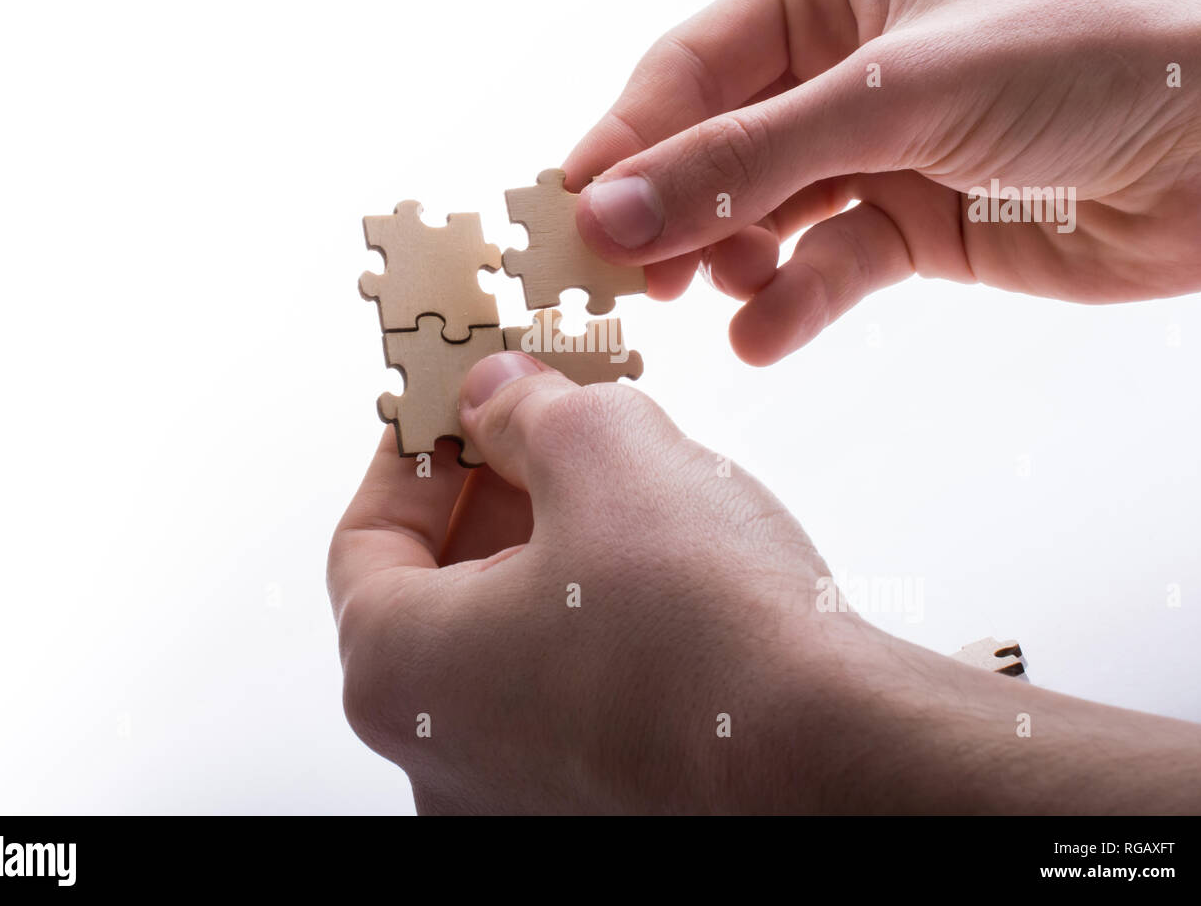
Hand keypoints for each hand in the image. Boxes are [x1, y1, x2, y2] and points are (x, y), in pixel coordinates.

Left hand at [328, 355, 1200, 812]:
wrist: (835, 751)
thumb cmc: (704, 623)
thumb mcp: (601, 448)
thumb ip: (526, 407)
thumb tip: (501, 397)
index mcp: (400, 672)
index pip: (366, 542)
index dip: (413, 458)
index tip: (459, 415)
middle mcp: (441, 755)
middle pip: (437, 594)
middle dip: (491, 498)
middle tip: (544, 434)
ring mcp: (518, 794)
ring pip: (506, 645)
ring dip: (545, 556)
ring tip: (614, 490)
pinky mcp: (599, 803)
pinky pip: (566, 693)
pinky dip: (588, 624)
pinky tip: (656, 573)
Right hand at [564, 0, 1200, 363]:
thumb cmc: (1085, 61)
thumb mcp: (890, 96)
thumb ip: (744, 162)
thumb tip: (608, 212)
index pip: (689, 69)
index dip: (625, 143)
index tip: (568, 215)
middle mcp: (839, 63)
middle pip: (712, 147)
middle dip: (669, 212)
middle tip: (619, 279)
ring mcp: (873, 149)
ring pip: (760, 214)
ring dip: (730, 260)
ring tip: (709, 297)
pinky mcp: (910, 225)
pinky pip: (825, 266)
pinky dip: (792, 301)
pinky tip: (764, 333)